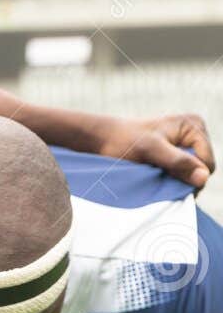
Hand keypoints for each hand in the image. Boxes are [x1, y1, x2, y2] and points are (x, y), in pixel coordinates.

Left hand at [97, 112, 215, 188]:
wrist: (104, 139)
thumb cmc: (124, 141)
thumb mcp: (151, 151)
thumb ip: (178, 162)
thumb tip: (203, 177)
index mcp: (193, 126)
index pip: (207, 162)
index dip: (193, 178)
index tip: (171, 187)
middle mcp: (193, 133)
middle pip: (202, 168)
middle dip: (185, 179)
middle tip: (162, 185)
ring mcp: (185, 145)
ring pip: (192, 173)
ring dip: (177, 181)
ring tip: (157, 181)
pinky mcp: (175, 154)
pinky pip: (181, 173)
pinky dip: (171, 180)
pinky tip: (157, 180)